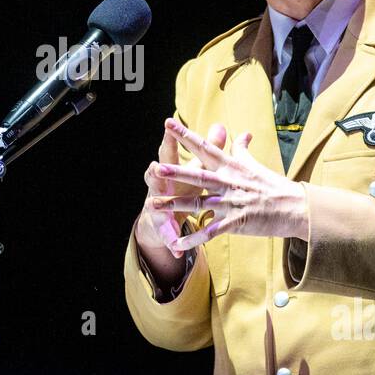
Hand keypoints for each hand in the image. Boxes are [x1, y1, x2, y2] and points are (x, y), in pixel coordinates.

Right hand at [138, 119, 228, 258]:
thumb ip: (208, 149)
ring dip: (157, 206)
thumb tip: (221, 125)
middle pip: (156, 176)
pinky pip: (167, 235)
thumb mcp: (196, 168)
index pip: (169, 152)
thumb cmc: (182, 186)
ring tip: (154, 206)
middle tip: (155, 167)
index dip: (169, 139)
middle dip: (155, 172)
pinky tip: (176, 249)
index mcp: (169, 171)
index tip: (168, 125)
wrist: (164, 217)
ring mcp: (158, 207)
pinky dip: (171, 241)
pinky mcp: (162, 227)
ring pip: (156, 205)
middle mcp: (160, 187)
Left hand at [149, 117, 308, 248]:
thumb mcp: (255, 165)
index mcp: (232, 167)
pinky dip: (195, 237)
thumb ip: (243, 150)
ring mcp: (232, 202)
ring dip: (175, 206)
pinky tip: (179, 242)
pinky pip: (211, 231)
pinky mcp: (236, 221)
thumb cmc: (274, 186)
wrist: (294, 207)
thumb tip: (243, 133)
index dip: (186, 136)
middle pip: (198, 176)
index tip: (168, 123)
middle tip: (156, 168)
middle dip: (176, 173)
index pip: (205, 148)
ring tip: (154, 206)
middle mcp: (229, 182)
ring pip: (198, 204)